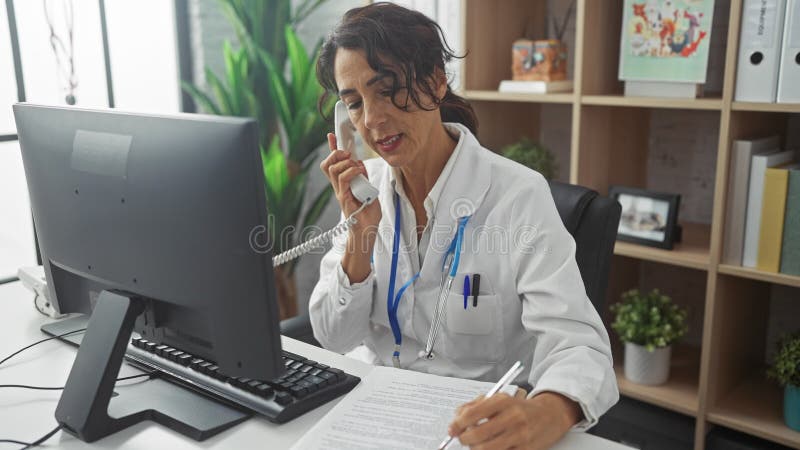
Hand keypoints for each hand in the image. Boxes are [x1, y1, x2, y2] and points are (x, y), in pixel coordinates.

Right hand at [319, 132, 380, 233]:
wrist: (367, 230)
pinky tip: (359, 172)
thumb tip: (360, 165)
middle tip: (349, 154)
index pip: (333, 163)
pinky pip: (342, 179)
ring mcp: (340, 192)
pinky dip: (351, 171)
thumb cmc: (367, 213)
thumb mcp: (368, 189)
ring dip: (345, 163)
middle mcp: (338, 187)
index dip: (331, 148)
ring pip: (333, 169)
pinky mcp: (343, 198)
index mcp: (343, 183)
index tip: (331, 136)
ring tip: (356, 166)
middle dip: (336, 153)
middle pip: (327, 164)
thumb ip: (363, 177)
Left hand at [448, 390, 582, 449]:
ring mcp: (520, 435)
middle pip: (477, 434)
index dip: (458, 424)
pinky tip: (492, 447)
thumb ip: (475, 405)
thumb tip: (456, 419)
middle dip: (464, 439)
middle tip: (463, 438)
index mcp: (502, 401)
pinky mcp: (526, 449)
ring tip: (477, 444)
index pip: (472, 413)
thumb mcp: (499, 399)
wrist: (550, 415)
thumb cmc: (520, 407)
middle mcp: (512, 417)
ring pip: (486, 449)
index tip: (452, 429)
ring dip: (476, 449)